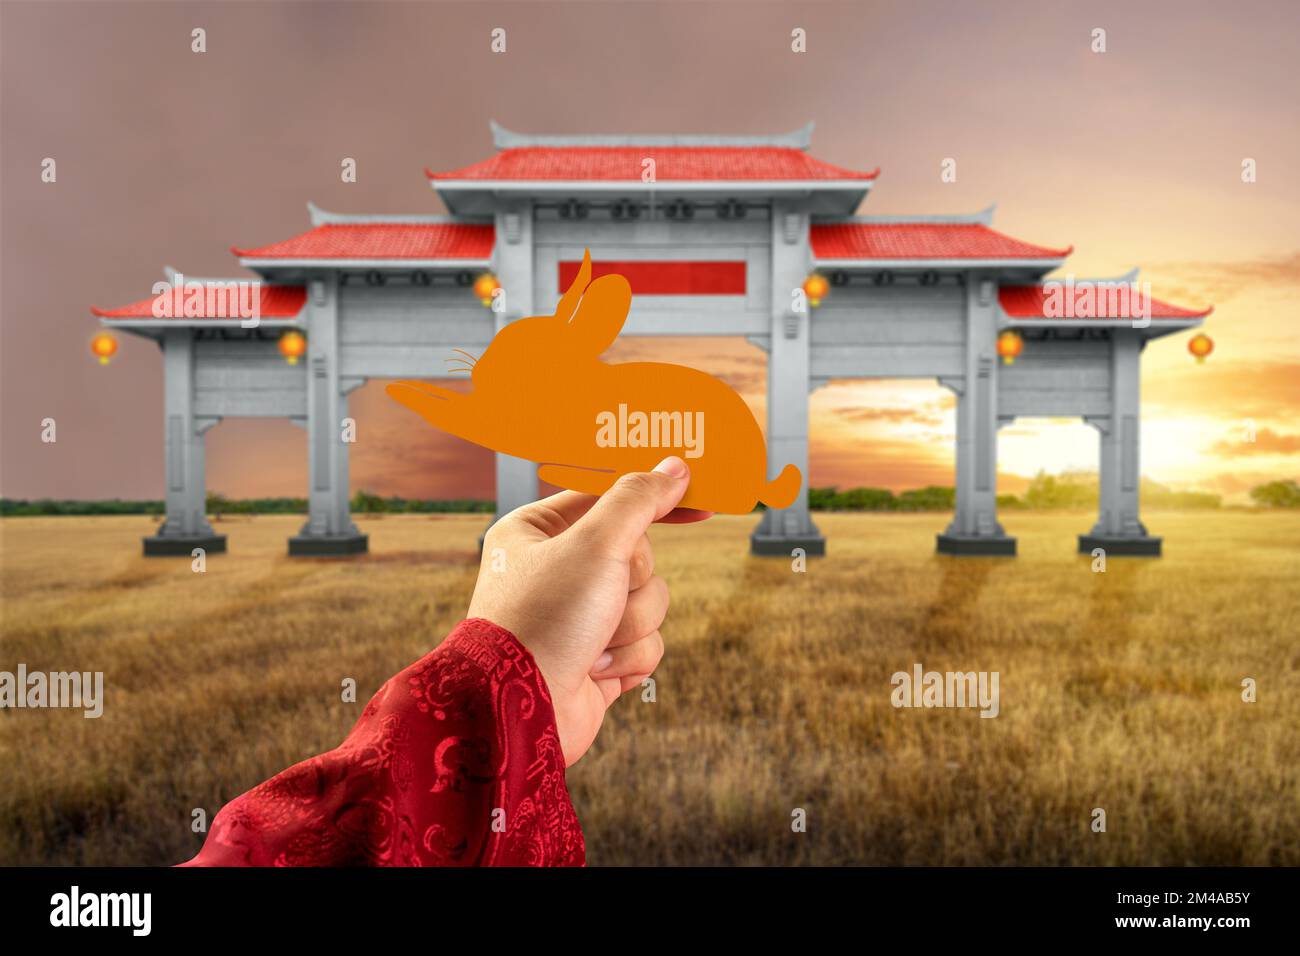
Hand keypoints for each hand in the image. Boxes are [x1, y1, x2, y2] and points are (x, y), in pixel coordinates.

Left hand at [466, 456, 708, 766]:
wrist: (520, 713)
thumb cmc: (544, 619)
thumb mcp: (595, 543)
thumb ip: (638, 500)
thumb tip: (673, 467)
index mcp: (538, 532)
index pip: (610, 499)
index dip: (655, 499)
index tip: (700, 500)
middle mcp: (556, 571)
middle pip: (638, 554)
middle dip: (632, 582)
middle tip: (605, 595)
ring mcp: (578, 618)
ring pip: (648, 600)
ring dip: (632, 623)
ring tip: (596, 643)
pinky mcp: (597, 659)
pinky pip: (645, 643)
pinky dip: (630, 658)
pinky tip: (599, 669)